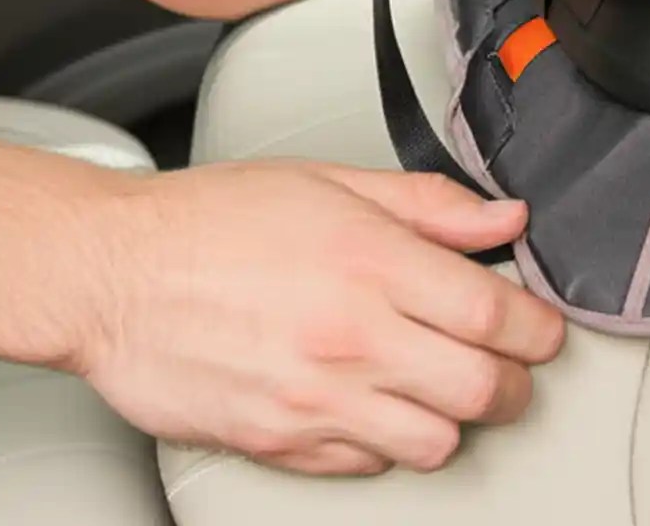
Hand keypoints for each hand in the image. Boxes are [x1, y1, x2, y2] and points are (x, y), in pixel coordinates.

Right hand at [79, 161, 563, 475]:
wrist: (109, 273)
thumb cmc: (210, 223)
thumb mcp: (331, 183)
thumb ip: (430, 205)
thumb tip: (505, 219)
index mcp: (370, 263)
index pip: (495, 315)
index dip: (538, 328)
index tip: (541, 329)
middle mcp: (349, 337)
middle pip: (481, 390)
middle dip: (514, 384)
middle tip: (507, 367)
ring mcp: (314, 398)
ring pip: (436, 442)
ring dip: (454, 419)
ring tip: (440, 388)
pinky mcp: (279, 441)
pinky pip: (368, 466)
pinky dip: (387, 443)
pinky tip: (374, 405)